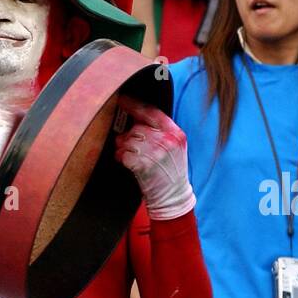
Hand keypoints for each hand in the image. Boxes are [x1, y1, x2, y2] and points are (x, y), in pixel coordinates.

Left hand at [114, 95, 195, 220]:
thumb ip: (161, 131)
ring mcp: (155, 153)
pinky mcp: (143, 165)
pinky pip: (123, 154)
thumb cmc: (171, 172)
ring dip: (125, 148)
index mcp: (176, 134)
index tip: (122, 100)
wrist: (173, 197)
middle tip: (133, 147)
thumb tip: (136, 117)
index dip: (135, 105)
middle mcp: (166, 141)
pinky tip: (129, 164)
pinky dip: (122, 158)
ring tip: (134, 158)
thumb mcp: (174, 147)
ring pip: (128, 140)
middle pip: (137, 127)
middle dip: (130, 136)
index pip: (152, 112)